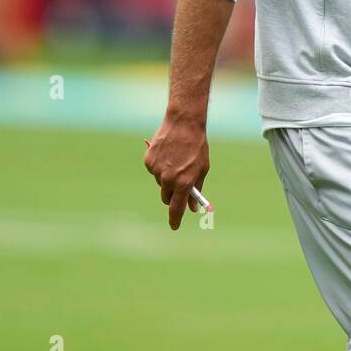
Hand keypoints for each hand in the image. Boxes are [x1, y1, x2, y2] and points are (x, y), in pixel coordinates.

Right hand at [143, 115, 209, 230]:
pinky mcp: (149, 161)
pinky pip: (154, 171)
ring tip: (177, 161)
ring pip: (160, 183)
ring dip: (167, 178)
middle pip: (166, 197)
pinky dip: (160, 167)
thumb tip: (192, 207)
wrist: (184, 124)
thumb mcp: (202, 169)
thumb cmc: (197, 147)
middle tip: (180, 187)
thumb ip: (196, 189)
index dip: (175, 219)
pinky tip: (168, 154)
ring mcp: (156, 170)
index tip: (174, 226)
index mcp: (184, 183)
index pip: (176, 208)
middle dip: (173, 196)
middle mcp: (168, 179)